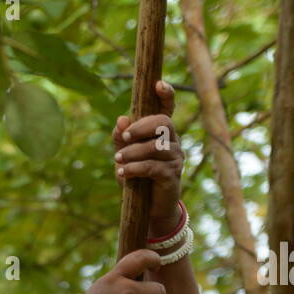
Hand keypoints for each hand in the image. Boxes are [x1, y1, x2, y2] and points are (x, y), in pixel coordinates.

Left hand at [112, 80, 184, 233]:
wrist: (148, 210)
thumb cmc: (137, 178)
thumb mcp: (124, 156)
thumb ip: (121, 138)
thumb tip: (121, 118)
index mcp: (162, 133)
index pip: (168, 109)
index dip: (167, 95)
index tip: (158, 84)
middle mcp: (173, 142)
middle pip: (163, 123)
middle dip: (141, 127)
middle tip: (124, 137)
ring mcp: (175, 159)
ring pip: (156, 146)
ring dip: (132, 152)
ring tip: (117, 161)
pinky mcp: (172, 176)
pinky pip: (153, 167)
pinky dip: (134, 168)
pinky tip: (121, 173)